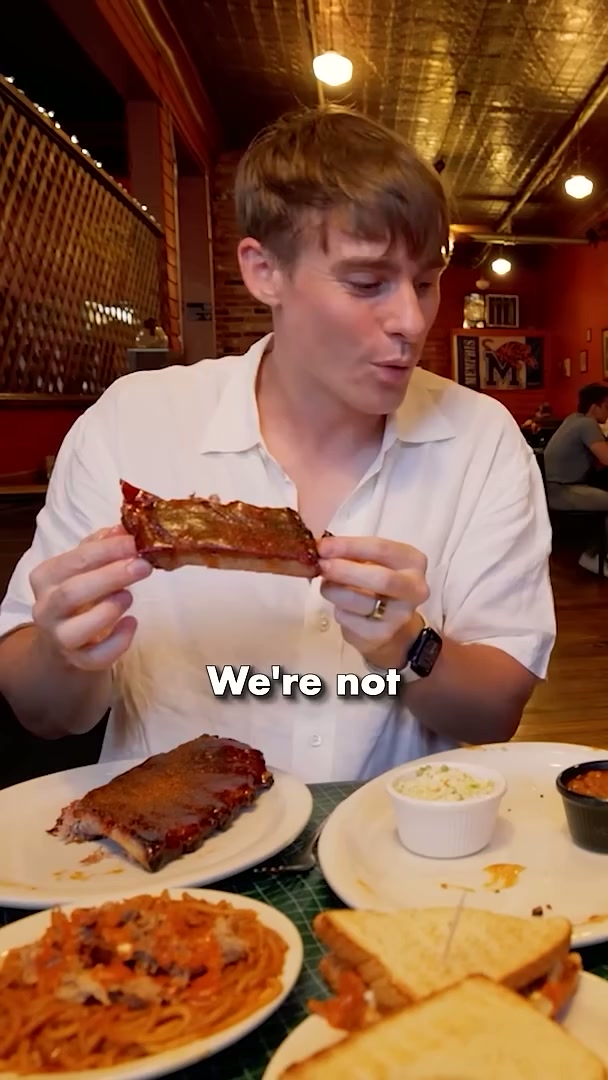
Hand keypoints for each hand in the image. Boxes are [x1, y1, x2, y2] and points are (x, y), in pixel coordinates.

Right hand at [29, 526, 151, 671]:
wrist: (67, 639)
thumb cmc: (81, 594)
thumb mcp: (85, 567)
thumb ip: (100, 547)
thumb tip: (122, 529)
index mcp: (46, 577)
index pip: (73, 561)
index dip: (105, 551)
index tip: (133, 542)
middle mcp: (46, 608)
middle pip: (72, 593)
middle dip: (110, 577)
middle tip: (142, 566)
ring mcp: (60, 637)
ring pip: (78, 628)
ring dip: (109, 609)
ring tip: (130, 595)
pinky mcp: (78, 660)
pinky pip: (96, 656)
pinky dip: (118, 642)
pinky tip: (131, 624)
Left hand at [318, 535, 429, 668]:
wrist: (391, 624)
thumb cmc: (377, 583)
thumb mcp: (371, 561)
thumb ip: (351, 553)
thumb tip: (322, 548)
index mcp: (413, 561)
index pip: (381, 549)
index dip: (349, 546)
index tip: (323, 546)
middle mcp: (414, 589)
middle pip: (380, 578)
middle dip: (345, 570)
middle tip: (321, 565)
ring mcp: (400, 615)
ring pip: (358, 600)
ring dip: (334, 590)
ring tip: (327, 585)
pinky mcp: (381, 635)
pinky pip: (348, 618)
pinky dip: (338, 609)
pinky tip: (341, 606)